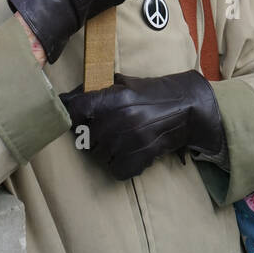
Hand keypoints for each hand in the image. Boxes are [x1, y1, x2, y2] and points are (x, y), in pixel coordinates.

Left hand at [61, 71, 224, 180]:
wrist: (184, 108)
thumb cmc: (152, 93)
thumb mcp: (125, 82)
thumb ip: (98, 89)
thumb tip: (69, 97)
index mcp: (114, 97)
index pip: (75, 110)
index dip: (71, 114)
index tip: (74, 116)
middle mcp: (118, 120)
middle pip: (85, 136)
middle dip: (90, 134)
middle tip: (103, 129)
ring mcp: (128, 142)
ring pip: (98, 155)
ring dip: (104, 150)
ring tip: (118, 139)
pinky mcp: (138, 159)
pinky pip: (114, 170)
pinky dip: (118, 165)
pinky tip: (127, 152)